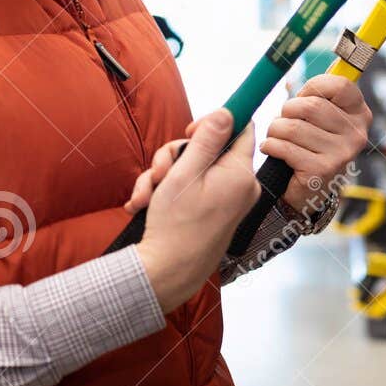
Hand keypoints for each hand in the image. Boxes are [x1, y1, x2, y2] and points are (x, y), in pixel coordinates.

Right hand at [133, 110, 261, 314]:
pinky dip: (166, 193)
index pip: (241, 129)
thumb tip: (227, 111)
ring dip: (163, 177)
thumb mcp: (185, 173)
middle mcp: (239, 186)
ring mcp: (227, 200)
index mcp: (240, 174)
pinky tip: (144, 206)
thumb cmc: (176, 227)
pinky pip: (191, 189)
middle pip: (209, 149)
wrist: (166, 274)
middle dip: (175, 156)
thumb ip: (207, 139)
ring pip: (193, 169)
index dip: (216, 122)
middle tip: (158, 173)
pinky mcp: (213, 212)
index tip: (191, 130)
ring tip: (145, 197)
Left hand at [260, 75, 370, 217]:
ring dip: (275, 130)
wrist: (309, 189)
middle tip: (284, 121)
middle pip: (310, 106)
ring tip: (276, 136)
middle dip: (287, 111)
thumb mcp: (321, 117)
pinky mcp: (322, 170)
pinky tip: (272, 149)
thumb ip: (319, 94)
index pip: (340, 85)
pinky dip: (271, 146)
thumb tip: (303, 53)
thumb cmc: (310, 144)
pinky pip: (284, 147)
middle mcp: (357, 133)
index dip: (313, 86)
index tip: (303, 96)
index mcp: (359, 113)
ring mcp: (342, 153)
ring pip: (293, 127)